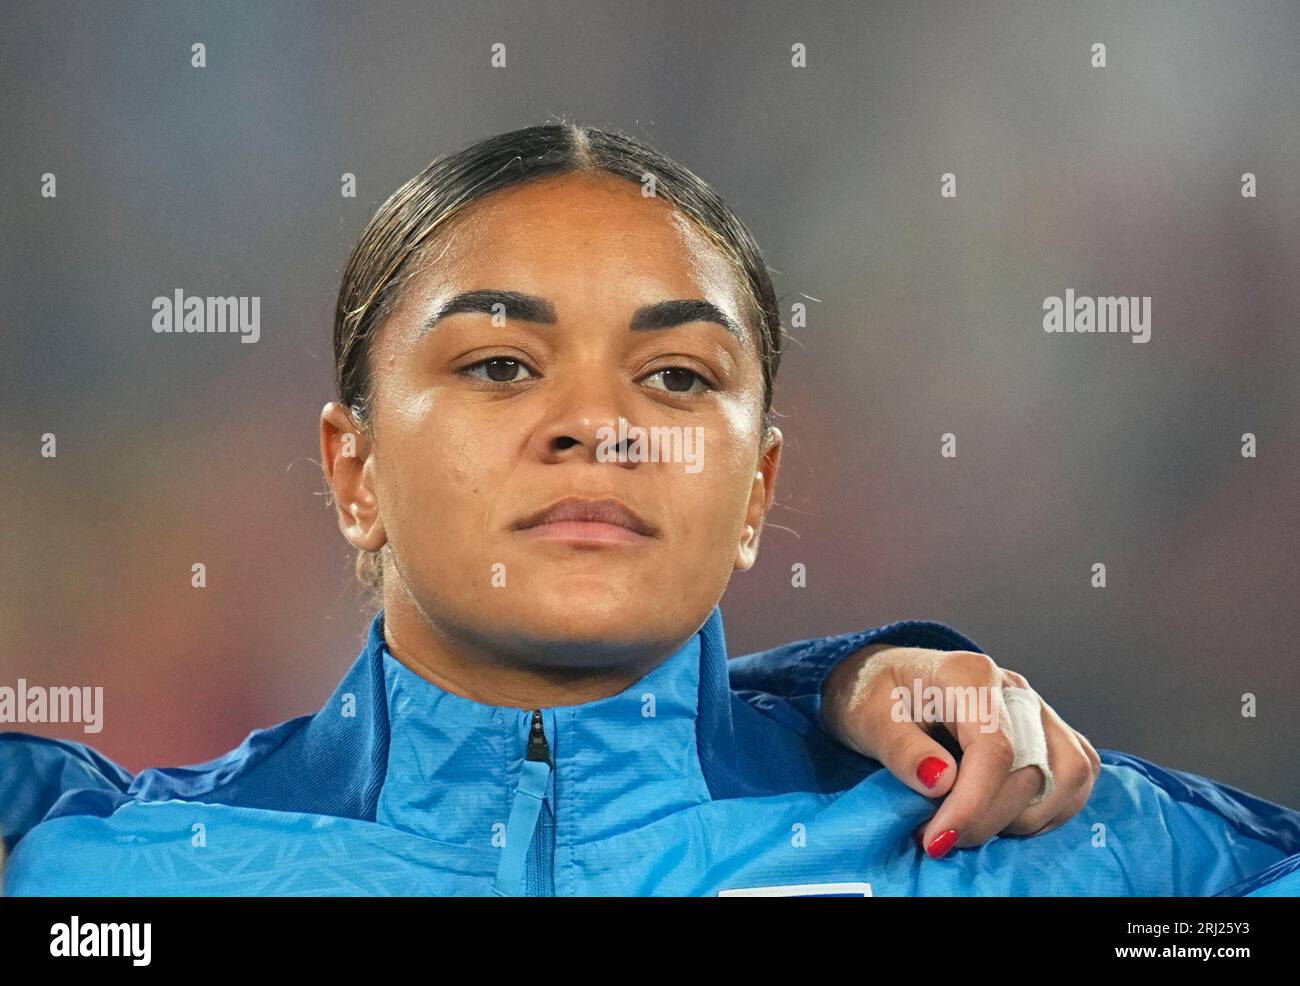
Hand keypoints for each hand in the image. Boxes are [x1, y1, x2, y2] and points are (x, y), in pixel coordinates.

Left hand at [821, 645, 1100, 858]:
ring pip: (1070, 775)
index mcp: (969, 676)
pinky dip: (1049, 808)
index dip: (972, 805)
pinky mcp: (1048, 732)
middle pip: (1032, 769)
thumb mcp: (868, 720)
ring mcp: (1037, 709)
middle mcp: (1013, 689)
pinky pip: (1075, 776)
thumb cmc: (872, 697)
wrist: (882, 681)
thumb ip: (903, 750)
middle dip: (986, 818)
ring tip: (969, 824)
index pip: (995, 749)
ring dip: (1024, 817)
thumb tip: (942, 781)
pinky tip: (1003, 818)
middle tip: (938, 836)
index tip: (937, 840)